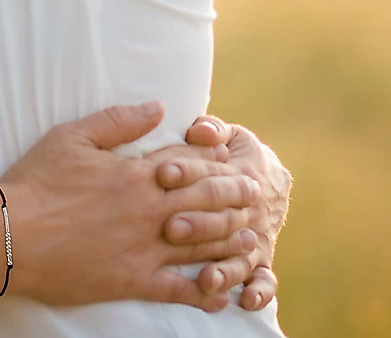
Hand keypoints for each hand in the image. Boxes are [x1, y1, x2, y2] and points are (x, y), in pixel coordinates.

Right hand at [0, 101, 261, 310]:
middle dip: (235, 198)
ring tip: (251, 239)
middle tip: (256, 196)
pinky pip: (180, 290)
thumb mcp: (71, 137)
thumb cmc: (37, 181)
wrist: (11, 233)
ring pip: (202, 246)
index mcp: (134, 174)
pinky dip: (206, 291)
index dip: (216, 162)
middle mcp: (147, 211)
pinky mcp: (132, 280)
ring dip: (231, 241)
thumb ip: (118, 121)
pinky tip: (222, 292)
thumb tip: (158, 106)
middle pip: (206, 203)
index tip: (235, 161)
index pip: (189, 165)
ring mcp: (143, 248)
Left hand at [157, 115, 288, 309]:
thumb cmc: (233, 152)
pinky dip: (260, 291)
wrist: (269, 178)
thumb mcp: (228, 135)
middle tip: (171, 228)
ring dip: (226, 267)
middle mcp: (249, 209)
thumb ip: (212, 130)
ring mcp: (256, 237)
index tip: (162, 172)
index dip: (187, 170)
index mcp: (238, 173)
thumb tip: (201, 130)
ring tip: (206, 278)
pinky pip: (265, 279)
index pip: (211, 172)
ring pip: (242, 255)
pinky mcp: (261, 259)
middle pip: (224, 217)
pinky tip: (245, 301)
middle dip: (199, 223)